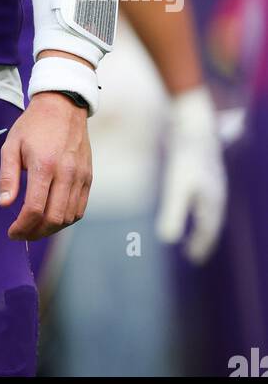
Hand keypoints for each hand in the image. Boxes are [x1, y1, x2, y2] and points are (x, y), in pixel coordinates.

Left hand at [0, 93, 91, 239]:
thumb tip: (5, 204)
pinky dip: (66, 219)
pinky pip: (80, 209)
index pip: (35, 209)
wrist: (63, 106)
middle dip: (35, 233)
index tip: (12, 232)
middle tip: (22, 234)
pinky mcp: (89, 177)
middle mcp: (66, 173)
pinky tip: (52, 218)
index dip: (22, 227)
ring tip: (35, 228)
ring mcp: (80, 176)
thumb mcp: (11, 145)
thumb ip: (8, 176)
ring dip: (50, 229)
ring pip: (68, 217)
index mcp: (44, 165)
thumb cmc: (33, 125)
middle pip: (54, 219)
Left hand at [155, 85, 226, 263]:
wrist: (194, 124)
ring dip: (203, 222)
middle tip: (194, 252)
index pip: (209, 230)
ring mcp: (212, 180)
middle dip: (204, 237)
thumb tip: (166, 239)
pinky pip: (204, 194)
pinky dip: (199, 205)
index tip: (193, 259)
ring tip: (194, 232)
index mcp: (213, 201)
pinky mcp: (204, 168)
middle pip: (212, 221)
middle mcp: (216, 193)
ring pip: (210, 208)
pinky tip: (189, 201)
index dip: (201, 245)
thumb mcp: (177, 187)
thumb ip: (173, 213)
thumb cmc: (187, 157)